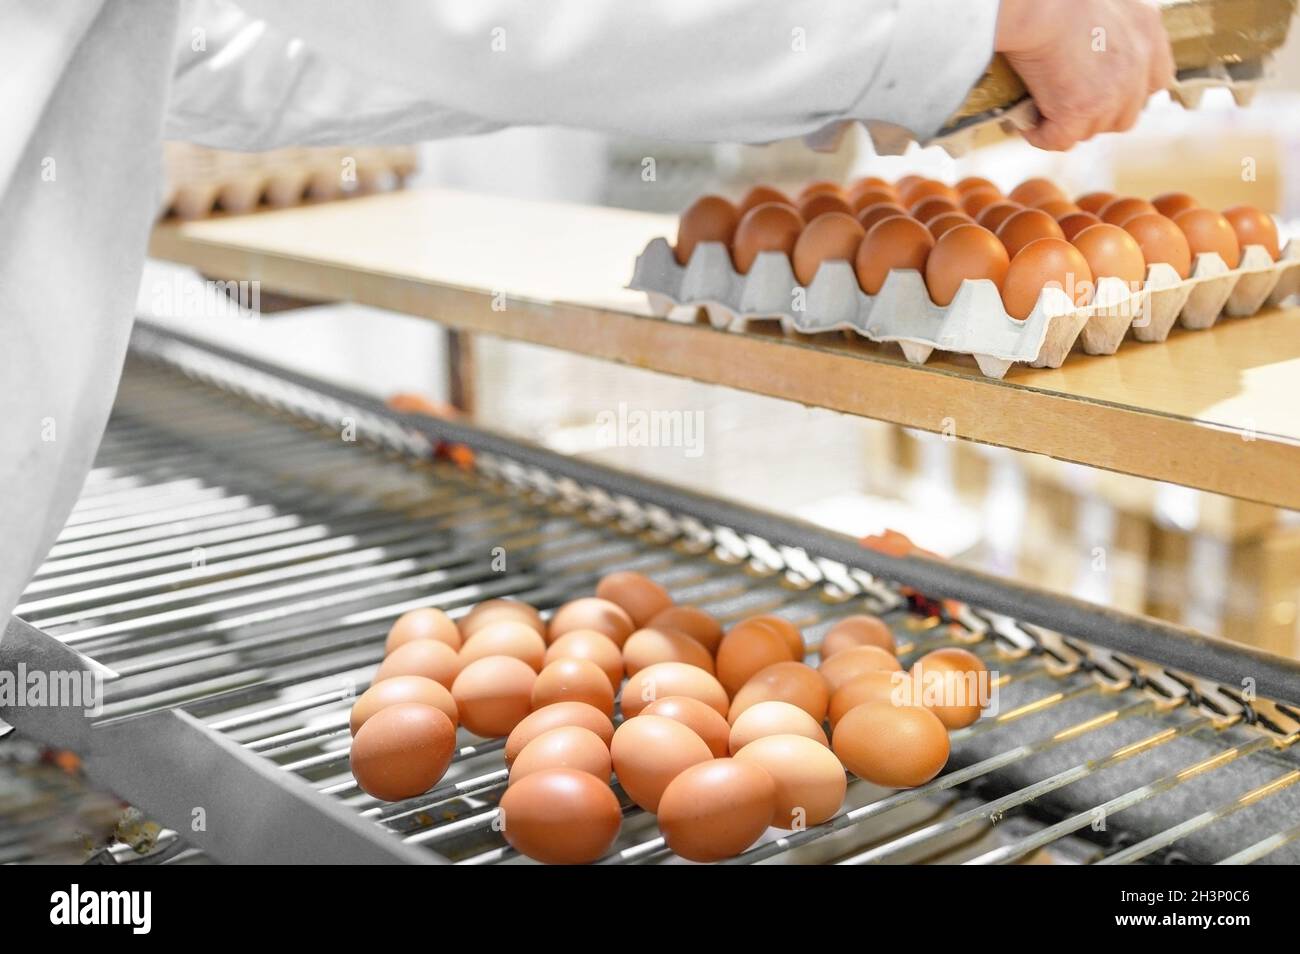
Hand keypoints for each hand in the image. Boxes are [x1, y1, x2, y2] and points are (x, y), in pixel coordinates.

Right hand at [995, 0, 1174, 150]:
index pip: (1155, 81)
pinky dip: (1040, 135)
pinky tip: (1027, 121)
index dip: (1129, 92)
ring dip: (1067, 125)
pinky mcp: (1082, 110)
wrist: (1038, 5)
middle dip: (1098, 115)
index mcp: (1146, 29)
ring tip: (1042, 109)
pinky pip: (1059, 140)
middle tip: (1066, 104)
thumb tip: (1094, 50)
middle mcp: (1138, 63)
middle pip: (1124, 115)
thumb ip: (1114, 23)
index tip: (1103, 91)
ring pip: (1091, 130)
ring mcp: (1113, 91)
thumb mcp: (1104, 1)